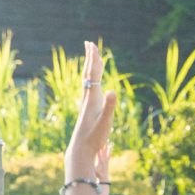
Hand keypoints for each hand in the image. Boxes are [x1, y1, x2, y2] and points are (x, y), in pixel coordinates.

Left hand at [67, 41, 114, 174]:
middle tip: (89, 44)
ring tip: (93, 58)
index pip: (93, 74)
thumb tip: (112, 90)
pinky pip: (91, 89)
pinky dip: (93, 80)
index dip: (94, 60)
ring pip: (89, 81)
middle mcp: (88, 99)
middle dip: (91, 59)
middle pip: (89, 74)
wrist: (81, 150)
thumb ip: (109, 106)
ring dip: (91, 68)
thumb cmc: (94, 138)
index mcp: (92, 99)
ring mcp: (88, 104)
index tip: (93, 45)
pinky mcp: (89, 110)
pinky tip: (95, 82)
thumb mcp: (105, 123)